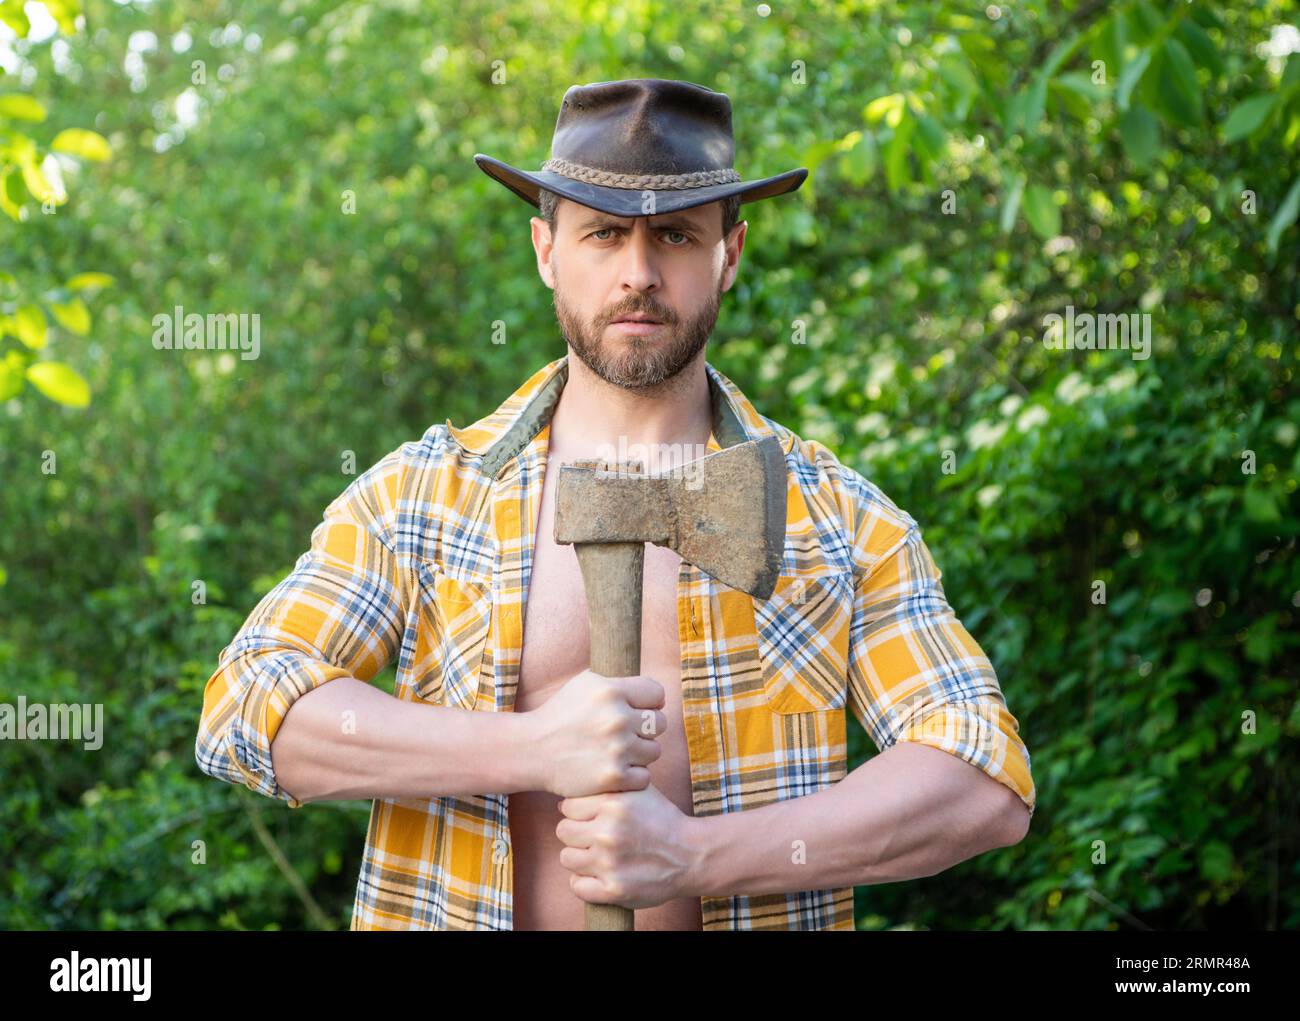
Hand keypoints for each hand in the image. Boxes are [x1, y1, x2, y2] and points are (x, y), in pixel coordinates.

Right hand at [524, 669, 667, 797]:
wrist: (533, 750)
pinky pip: (645, 776)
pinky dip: (633, 776)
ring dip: (640, 753)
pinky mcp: (614, 776)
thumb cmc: (560, 715)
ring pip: (654, 751)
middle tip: (628, 733)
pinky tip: (616, 769)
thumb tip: (651, 690)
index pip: (657, 693)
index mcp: (611, 691)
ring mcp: (617, 749)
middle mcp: (617, 718)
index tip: (639, 710)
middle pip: (660, 723)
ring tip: (619, 751)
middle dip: (646, 728)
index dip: (650, 702)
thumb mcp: (585, 684)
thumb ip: (618, 683)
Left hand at [555, 785, 700, 908]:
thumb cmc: (662, 819)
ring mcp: (610, 863)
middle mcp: (608, 832)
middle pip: (563, 831)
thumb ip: (609, 785)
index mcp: (613, 804)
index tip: (589, 816)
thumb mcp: (639, 790)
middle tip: (591, 836)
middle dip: (576, 833)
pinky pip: (577, 886)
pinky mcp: (614, 889)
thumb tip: (573, 786)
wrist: (690, 854)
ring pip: (567, 858)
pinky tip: (597, 875)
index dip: (578, 811)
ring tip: (595, 855)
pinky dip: (584, 882)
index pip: (568, 805)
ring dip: (579, 857)